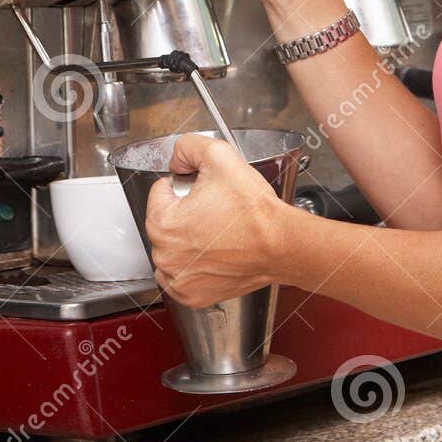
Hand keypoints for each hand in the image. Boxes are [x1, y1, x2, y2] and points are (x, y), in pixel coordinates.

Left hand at [143, 133, 295, 308]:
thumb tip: (177, 159)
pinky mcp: (192, 295)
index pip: (160, 191)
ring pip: (172, 247)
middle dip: (185, 213)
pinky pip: (182, 274)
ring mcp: (178, 279)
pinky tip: (215, 254)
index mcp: (162, 223)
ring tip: (217, 233)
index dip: (185, 186)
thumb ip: (188, 146)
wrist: (281, 245)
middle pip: (165, 220)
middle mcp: (164, 256)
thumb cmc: (254, 212)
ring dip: (187, 240)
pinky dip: (194, 265)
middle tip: (216, 212)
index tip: (207, 194)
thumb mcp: (220, 156)